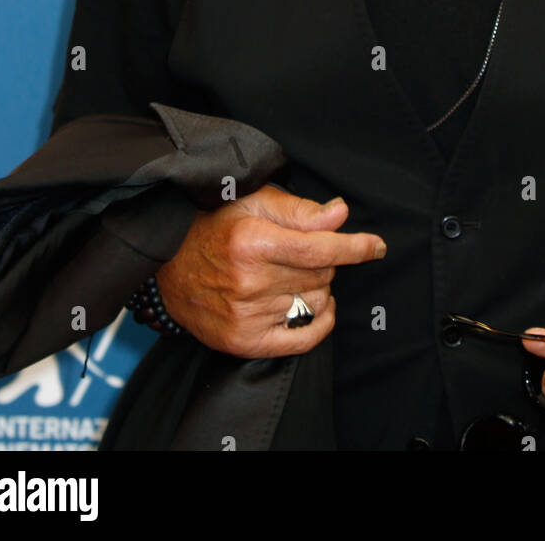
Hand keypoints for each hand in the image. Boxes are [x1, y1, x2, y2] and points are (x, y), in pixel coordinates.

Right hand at [155, 185, 385, 357]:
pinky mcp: (243, 341)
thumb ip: (299, 211)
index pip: (320, 247)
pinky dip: (320, 323)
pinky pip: (303, 339)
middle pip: (321, 275)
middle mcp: (249, 281)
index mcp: (253, 241)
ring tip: (294, 275)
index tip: (376, 246)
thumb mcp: (254, 203)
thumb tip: (339, 215)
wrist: (168, 266)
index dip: (354, 246)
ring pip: (316, 302)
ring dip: (318, 289)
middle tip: (301, 252)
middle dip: (324, 261)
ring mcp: (246, 315)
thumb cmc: (216, 226)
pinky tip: (318, 309)